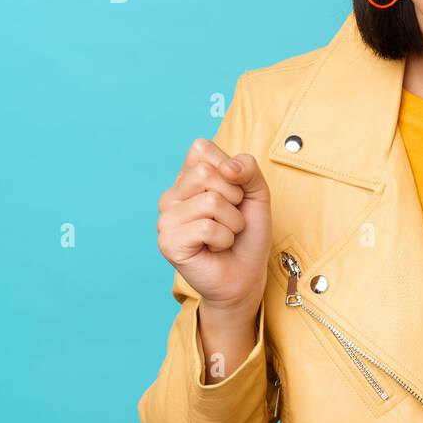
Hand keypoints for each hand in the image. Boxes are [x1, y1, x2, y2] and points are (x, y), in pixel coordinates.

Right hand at [157, 137, 271, 326]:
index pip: (201, 148)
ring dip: (232, 222)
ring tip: (225, 235)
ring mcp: (165, 219)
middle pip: (207, 173)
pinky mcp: (168, 242)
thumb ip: (247, 168)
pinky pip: (207, 227)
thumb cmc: (248, 234)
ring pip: (211, 201)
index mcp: (186, 178)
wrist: (246, 275)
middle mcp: (171, 195)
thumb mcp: (256, 192)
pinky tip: (216, 248)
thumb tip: (227, 167)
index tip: (234, 194)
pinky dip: (224, 239)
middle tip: (231, 218)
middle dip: (234, 198)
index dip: (229, 168)